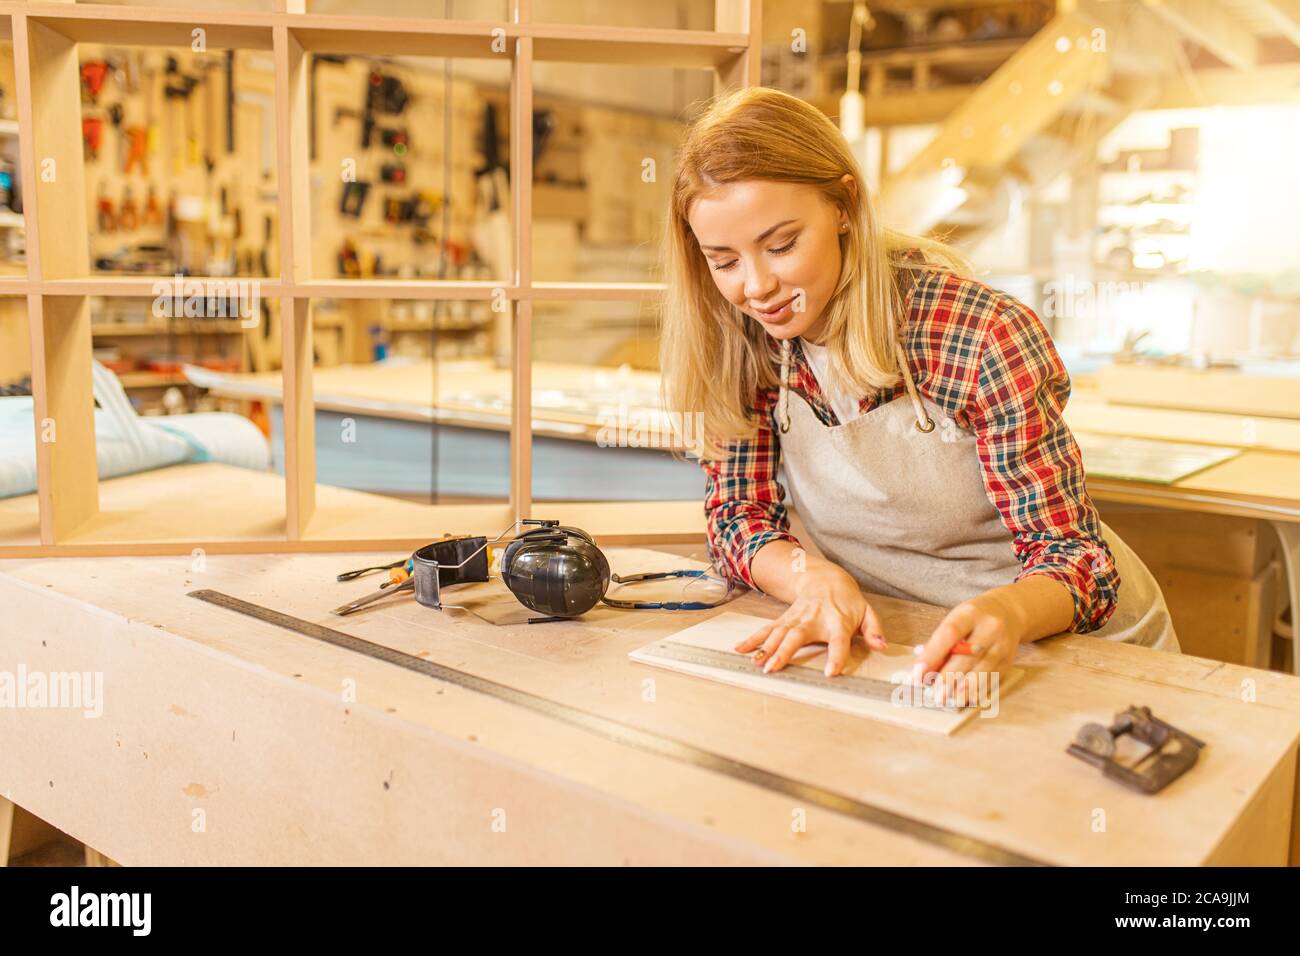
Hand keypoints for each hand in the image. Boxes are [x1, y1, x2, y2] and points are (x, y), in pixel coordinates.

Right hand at [734, 564, 887, 676]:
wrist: (825, 578)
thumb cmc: (848, 601)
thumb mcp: (867, 613)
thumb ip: (874, 630)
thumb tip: (882, 646)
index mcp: (838, 622)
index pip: (839, 641)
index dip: (835, 656)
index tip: (830, 673)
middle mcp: (814, 619)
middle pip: (798, 636)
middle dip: (784, 652)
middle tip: (773, 668)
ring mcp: (796, 618)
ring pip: (779, 633)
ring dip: (766, 648)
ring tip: (756, 663)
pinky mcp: (784, 618)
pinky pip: (767, 629)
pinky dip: (754, 639)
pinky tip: (741, 649)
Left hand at [913, 590, 1026, 706]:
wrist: (1009, 612)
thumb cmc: (973, 618)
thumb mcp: (955, 620)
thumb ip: (938, 643)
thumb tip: (922, 671)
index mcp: (970, 614)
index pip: (949, 634)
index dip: (932, 656)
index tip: (917, 674)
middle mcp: (990, 629)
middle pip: (966, 658)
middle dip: (946, 679)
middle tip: (933, 694)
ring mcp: (1002, 646)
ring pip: (980, 673)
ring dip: (962, 690)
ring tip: (947, 700)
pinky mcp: (1008, 661)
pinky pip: (991, 680)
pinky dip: (976, 692)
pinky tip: (964, 698)